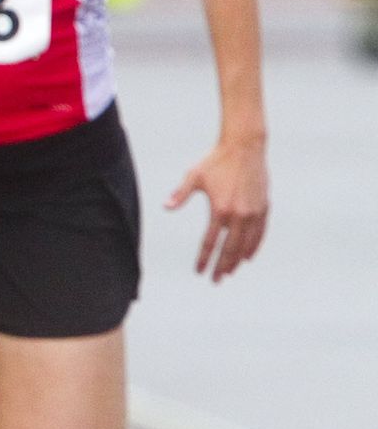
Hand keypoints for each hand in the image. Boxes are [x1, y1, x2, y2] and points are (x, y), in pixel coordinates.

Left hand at [167, 134, 268, 279]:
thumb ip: (180, 194)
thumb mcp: (194, 176)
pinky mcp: (264, 207)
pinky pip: (260, 233)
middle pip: (230, 248)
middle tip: (216, 281)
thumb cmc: (216, 161)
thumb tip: (166, 207)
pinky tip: (248, 256)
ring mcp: (254, 212)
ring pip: (247, 243)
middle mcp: (239, 214)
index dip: (205, 259)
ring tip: (230, 272)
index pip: (210, 242)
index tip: (199, 272)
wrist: (245, 147)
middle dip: (222, 266)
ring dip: (238, 260)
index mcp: (220, 209)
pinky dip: (254, 246)